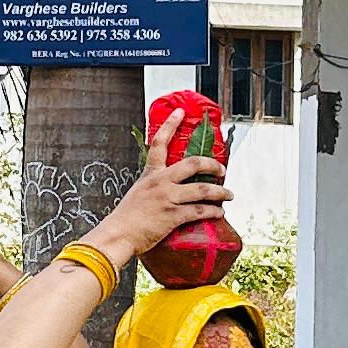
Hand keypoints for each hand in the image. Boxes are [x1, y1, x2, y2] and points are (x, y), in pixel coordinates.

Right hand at [103, 135, 228, 262]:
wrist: (118, 234)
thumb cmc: (126, 218)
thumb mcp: (138, 193)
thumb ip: (153, 187)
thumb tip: (168, 190)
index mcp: (150, 174)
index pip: (159, 143)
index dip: (170, 124)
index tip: (180, 112)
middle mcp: (160, 182)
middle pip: (192, 164)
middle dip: (211, 164)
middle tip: (222, 169)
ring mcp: (168, 198)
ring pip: (202, 189)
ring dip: (220, 192)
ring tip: (229, 195)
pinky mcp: (173, 216)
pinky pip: (200, 211)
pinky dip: (213, 211)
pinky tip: (219, 212)